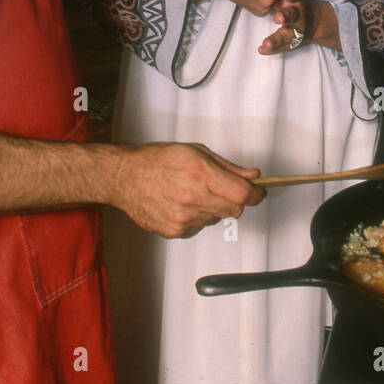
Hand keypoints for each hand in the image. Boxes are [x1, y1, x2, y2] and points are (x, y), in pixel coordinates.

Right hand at [114, 143, 264, 238]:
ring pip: (217, 219)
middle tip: (223, 189)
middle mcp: (193, 198)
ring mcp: (184, 218)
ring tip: (193, 193)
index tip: (258, 192)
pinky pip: (199, 227)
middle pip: (234, 210)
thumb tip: (251, 176)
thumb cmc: (156, 160)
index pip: (242, 194)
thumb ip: (227, 167)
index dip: (255, 194)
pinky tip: (181, 204)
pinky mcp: (175, 231)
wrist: (125, 178)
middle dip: (235, 200)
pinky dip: (197, 217)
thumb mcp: (195, 152)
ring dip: (213, 208)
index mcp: (200, 174)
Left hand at [261, 0, 340, 53]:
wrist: (314, 20)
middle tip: (278, 16)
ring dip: (277, 37)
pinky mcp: (290, 39)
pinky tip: (261, 49)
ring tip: (266, 43)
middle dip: (286, 15)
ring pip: (286, 33)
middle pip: (292, 14)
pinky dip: (272, 47)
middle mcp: (296, 12)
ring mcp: (294, 27)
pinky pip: (282, 44)